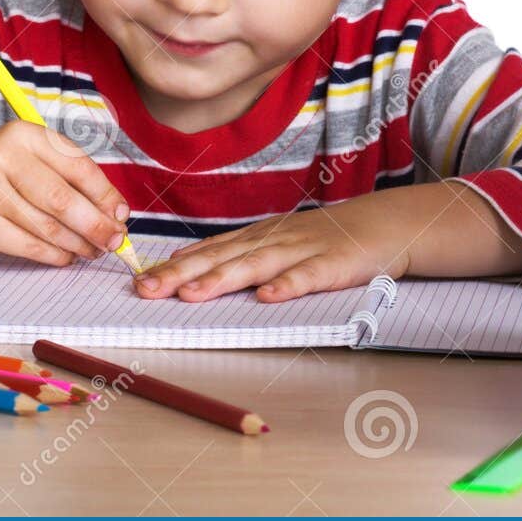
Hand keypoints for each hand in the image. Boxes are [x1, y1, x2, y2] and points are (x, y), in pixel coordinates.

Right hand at [0, 122, 129, 265]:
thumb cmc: (4, 178)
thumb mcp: (35, 163)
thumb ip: (73, 181)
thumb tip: (116, 212)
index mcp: (23, 134)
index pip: (76, 165)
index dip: (105, 194)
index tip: (121, 214)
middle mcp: (0, 157)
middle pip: (62, 199)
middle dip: (95, 225)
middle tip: (114, 241)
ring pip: (47, 227)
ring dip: (78, 244)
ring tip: (93, 250)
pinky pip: (30, 246)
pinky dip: (55, 255)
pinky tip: (66, 256)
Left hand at [133, 194, 415, 303]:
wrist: (382, 225)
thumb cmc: (324, 238)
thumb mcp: (275, 239)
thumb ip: (234, 252)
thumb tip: (184, 263)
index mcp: (257, 237)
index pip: (208, 251)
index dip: (174, 266)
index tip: (139, 280)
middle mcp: (272, 240)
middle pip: (221, 257)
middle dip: (182, 274)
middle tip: (147, 288)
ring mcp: (302, 250)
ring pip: (256, 265)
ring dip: (222, 279)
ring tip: (191, 294)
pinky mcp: (332, 264)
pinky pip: (307, 276)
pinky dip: (287, 284)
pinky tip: (268, 295)